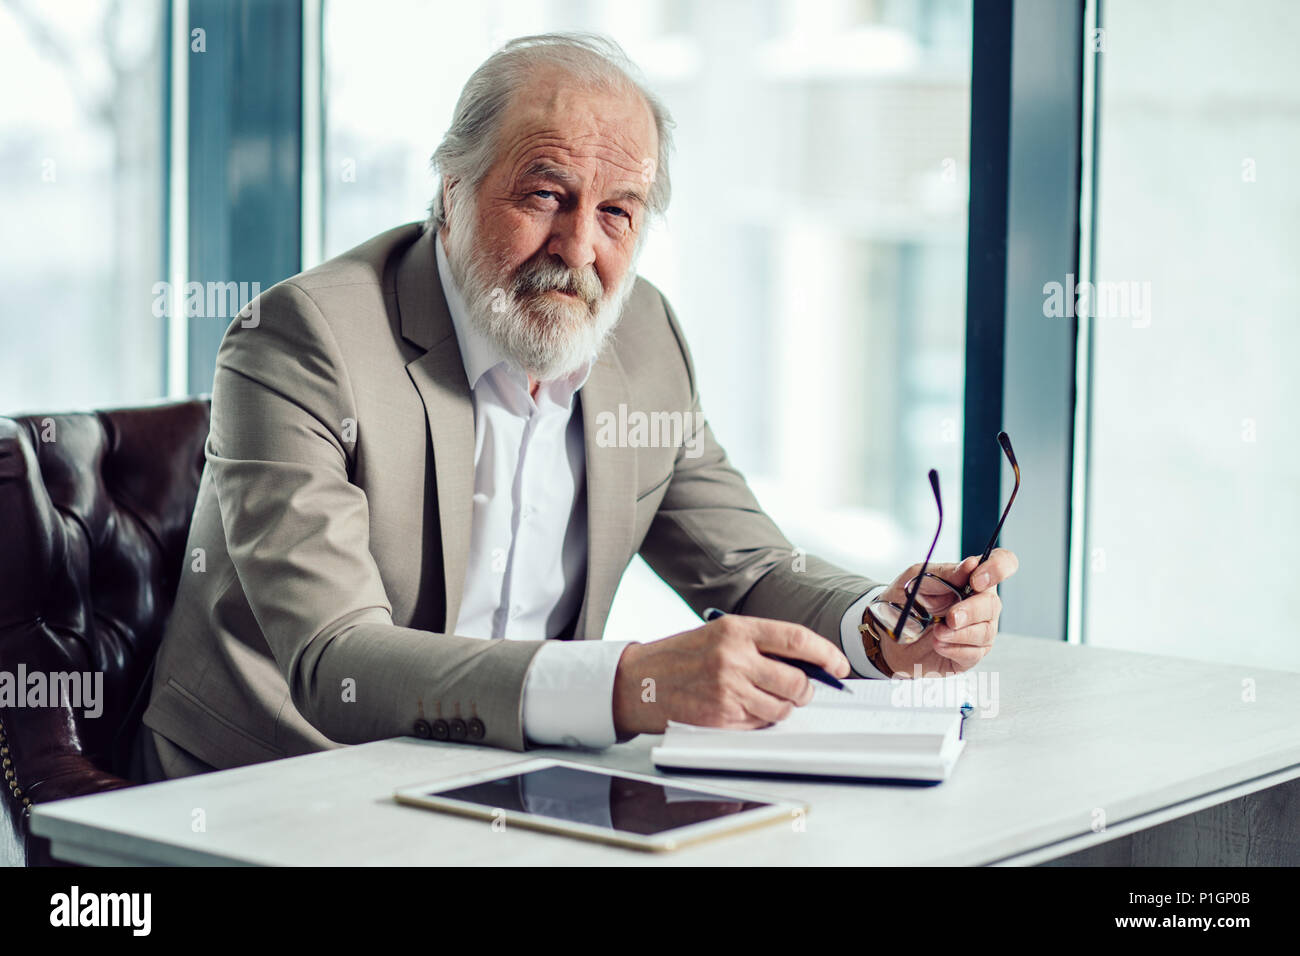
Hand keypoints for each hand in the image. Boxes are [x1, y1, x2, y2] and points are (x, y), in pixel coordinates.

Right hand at [612, 615, 850, 736]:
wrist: (640, 681)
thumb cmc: (682, 656)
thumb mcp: (720, 635)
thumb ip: (761, 644)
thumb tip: (807, 664)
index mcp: (736, 630)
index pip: (796, 639)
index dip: (826, 654)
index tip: (839, 665)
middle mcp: (733, 658)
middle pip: (797, 681)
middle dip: (805, 690)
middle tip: (800, 689)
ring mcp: (727, 690)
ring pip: (782, 709)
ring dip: (781, 709)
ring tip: (762, 699)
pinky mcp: (721, 718)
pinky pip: (759, 726)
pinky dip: (758, 721)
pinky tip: (739, 708)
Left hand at [870, 548, 1018, 676]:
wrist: (886, 634)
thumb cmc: (903, 601)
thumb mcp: (916, 579)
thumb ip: (945, 573)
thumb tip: (971, 565)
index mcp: (971, 578)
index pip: (1002, 563)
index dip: (998, 568)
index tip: (976, 581)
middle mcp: (979, 603)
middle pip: (993, 604)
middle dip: (971, 611)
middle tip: (950, 617)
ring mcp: (977, 629)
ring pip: (986, 632)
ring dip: (959, 633)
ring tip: (936, 632)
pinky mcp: (969, 654)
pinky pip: (974, 653)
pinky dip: (954, 649)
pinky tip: (938, 644)